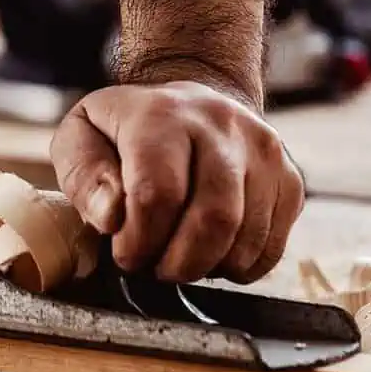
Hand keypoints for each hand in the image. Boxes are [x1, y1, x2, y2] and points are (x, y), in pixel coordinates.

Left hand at [51, 80, 303, 283]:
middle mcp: (222, 125)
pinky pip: (272, 247)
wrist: (191, 104)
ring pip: (246, 238)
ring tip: (181, 255)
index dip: (139, 241)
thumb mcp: (81, 139)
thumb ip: (86, 179)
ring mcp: (264, 150)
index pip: (158, 193)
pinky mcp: (289, 178)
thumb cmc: (126, 131)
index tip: (126, 255)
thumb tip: (112, 218)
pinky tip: (212, 252)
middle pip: (213, 220)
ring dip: (207, 267)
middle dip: (178, 264)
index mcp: (162, 115)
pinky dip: (238, 267)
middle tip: (156, 267)